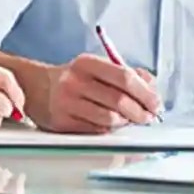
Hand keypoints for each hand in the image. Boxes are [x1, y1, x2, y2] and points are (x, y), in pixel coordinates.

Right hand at [40, 53, 161, 132]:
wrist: (36, 88)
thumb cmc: (74, 79)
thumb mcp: (97, 68)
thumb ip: (126, 74)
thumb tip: (152, 87)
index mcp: (88, 63)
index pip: (124, 77)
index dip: (145, 92)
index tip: (156, 102)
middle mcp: (76, 81)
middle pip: (119, 100)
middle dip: (140, 111)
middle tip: (148, 116)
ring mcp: (67, 103)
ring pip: (109, 118)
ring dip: (126, 122)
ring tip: (130, 120)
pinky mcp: (62, 122)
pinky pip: (96, 130)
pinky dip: (110, 129)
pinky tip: (113, 125)